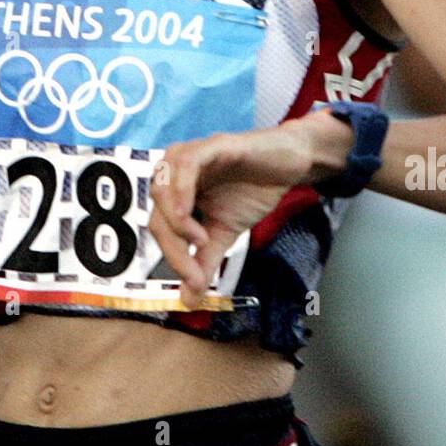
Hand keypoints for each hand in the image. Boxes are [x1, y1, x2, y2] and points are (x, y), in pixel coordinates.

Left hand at [148, 121, 318, 308]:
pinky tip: (191, 214)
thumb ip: (205, 261)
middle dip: (173, 247)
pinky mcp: (212, 145)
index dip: (173, 259)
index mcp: (174, 191)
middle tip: (195, 271)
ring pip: (162, 188)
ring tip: (199, 240)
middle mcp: (174, 171)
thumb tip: (189, 300)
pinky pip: (185, 165)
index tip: (194, 284)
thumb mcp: (225, 232)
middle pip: (156, 212)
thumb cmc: (253, 190)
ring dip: (175, 221)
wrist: (289, 164)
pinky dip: (182, 191)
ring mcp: (191, 155)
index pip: (159, 227)